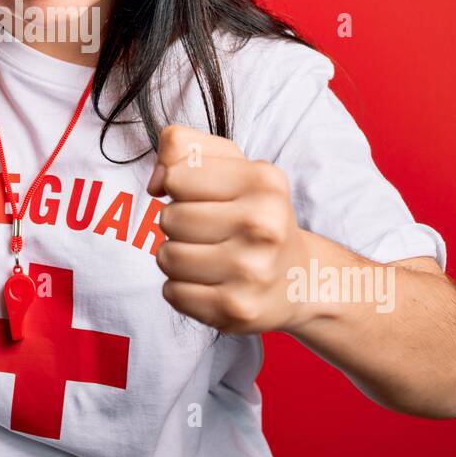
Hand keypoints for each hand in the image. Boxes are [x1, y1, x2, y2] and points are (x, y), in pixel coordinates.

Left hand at [147, 124, 313, 335]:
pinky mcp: (237, 309)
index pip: (177, 176)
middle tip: (207, 230)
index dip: (178, 185)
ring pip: (166, 257)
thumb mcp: (230, 164)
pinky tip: (210, 282)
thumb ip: (183, 146)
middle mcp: (263, 225)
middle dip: (177, 223)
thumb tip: (156, 183)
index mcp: (263, 181)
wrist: (299, 279)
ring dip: (175, 256)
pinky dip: (181, 288)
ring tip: (206, 256)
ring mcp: (252, 271)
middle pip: (169, 218)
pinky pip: (172, 293)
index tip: (202, 196)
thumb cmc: (253, 213)